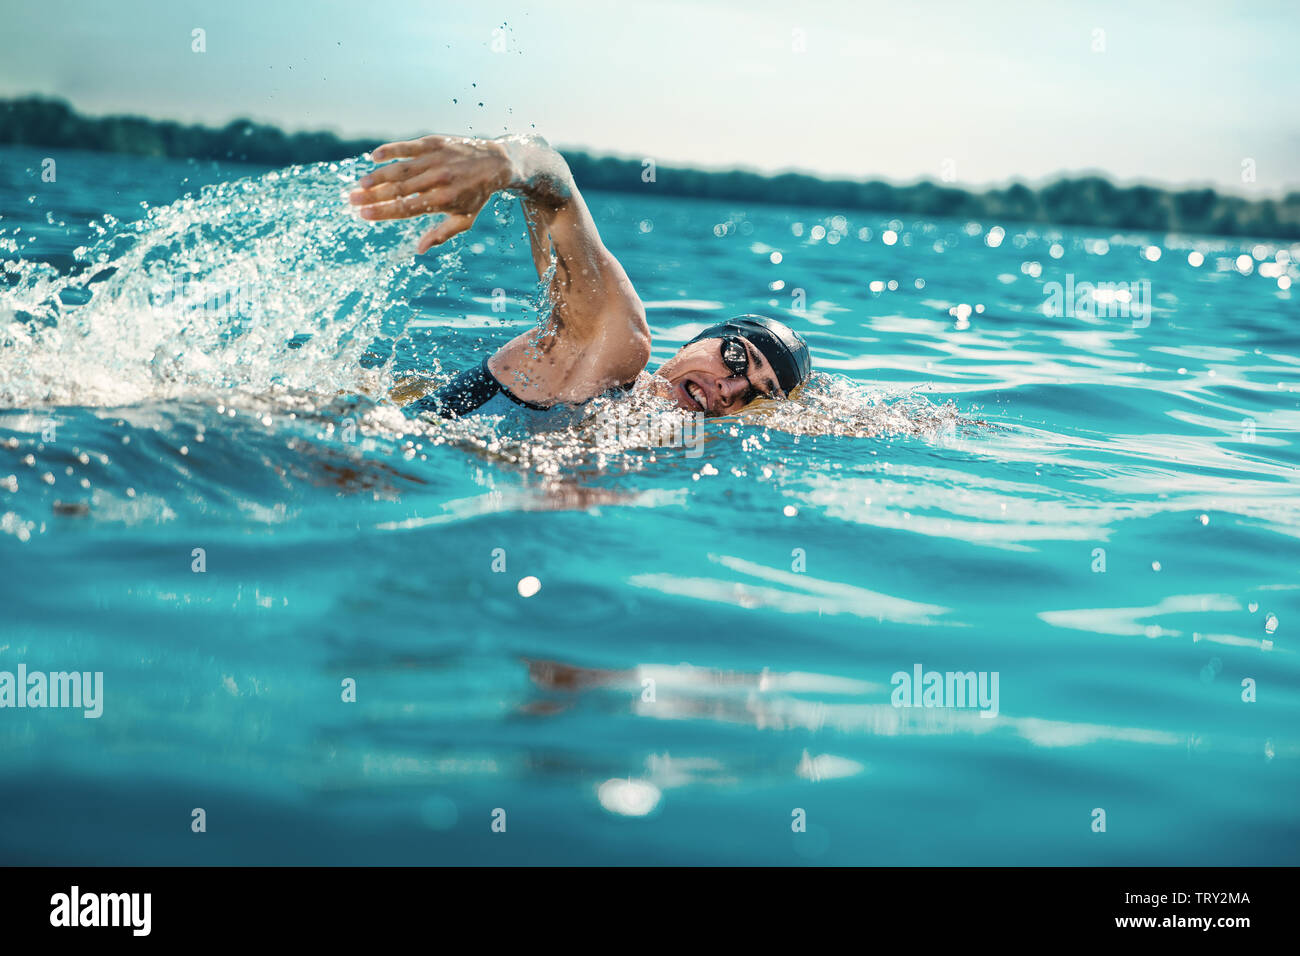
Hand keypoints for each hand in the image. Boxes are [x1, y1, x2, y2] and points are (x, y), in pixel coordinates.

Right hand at [348, 135, 511, 253]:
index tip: (364, 215)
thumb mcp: (465, 220)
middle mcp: (438, 180)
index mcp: (443, 201)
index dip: (383, 212)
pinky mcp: (434, 143)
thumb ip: (442, 234)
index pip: (406, 208)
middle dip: (372, 196)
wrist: (496, 163)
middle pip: (398, 190)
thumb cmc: (477, 196)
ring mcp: (435, 160)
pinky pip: (408, 147)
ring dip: (377, 176)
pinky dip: (391, 151)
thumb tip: (420, 250)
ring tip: (360, 185)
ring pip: (400, 169)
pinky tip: (374, 157)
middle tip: (351, 200)